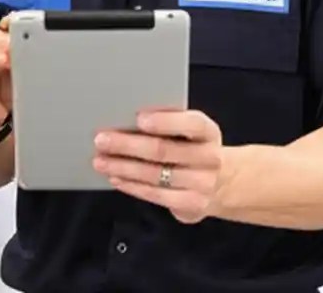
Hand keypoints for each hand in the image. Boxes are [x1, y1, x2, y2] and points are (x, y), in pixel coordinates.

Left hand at [92, 109, 226, 223]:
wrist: (222, 183)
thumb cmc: (195, 149)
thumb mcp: (191, 131)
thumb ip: (169, 123)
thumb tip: (128, 117)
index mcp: (208, 132)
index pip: (190, 124)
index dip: (164, 121)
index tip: (138, 118)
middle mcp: (209, 157)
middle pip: (163, 150)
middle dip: (128, 144)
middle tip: (101, 140)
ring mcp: (202, 184)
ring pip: (154, 174)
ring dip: (122, 167)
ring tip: (100, 161)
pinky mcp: (192, 205)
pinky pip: (155, 195)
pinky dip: (131, 186)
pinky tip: (115, 177)